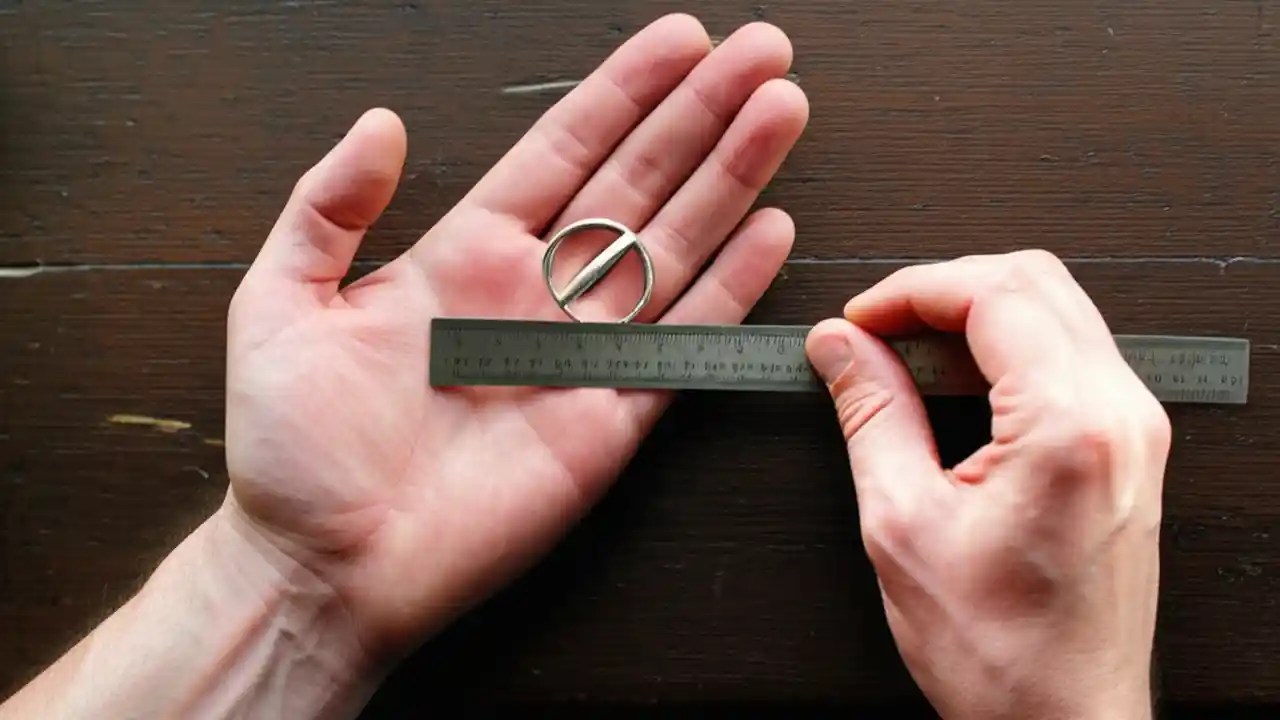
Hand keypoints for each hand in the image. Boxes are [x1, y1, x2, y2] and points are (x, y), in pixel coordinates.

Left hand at [223, 12, 807, 666]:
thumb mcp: (280, 302)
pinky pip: (681, 346)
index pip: (564, 149)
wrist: (324, 566)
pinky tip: (770, 231)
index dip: (624, 91)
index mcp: (465, 255)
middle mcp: (536, 294)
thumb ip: (329, 206)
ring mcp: (580, 355)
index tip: (681, 38)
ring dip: (731, 178)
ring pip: (673, 247)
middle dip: (702, 114)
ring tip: (782, 110)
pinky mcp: (610, 422)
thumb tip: (382, 120)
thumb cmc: (292, 447)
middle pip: (638, 182)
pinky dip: (729, 291)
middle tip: (764, 52)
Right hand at [806, 251, 1170, 718]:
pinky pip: (1072, 354)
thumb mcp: (903, 523)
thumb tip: (842, 347)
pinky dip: (1008, 347)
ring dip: (977, 314)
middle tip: (878, 327)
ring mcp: (1136, 430)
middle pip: (1034, 281)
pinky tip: (958, 384)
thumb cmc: (1002, 651)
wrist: (1065, 718)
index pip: (993, 294)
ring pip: (1057, 309)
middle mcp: (1121, 416)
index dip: (913, 289)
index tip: (862, 317)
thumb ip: (871, 413)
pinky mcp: (1130, 448)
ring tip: (908, 356)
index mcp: (1068, 427)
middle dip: (944, 289)